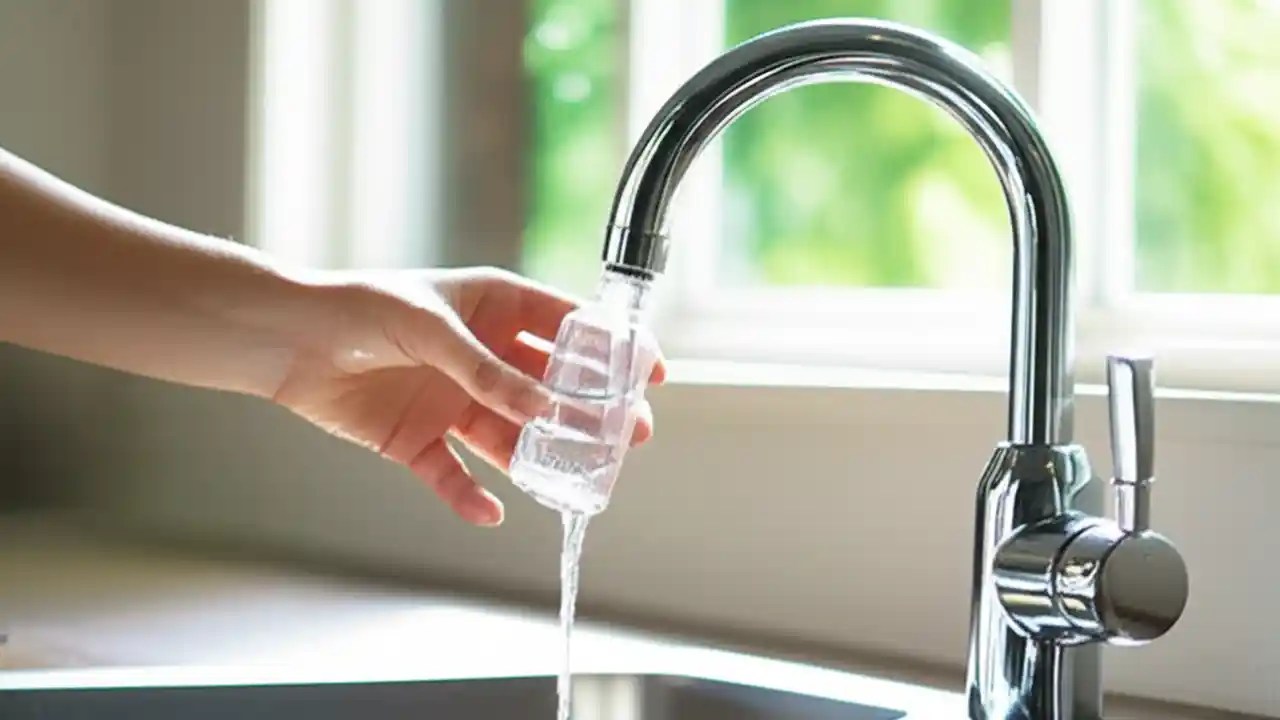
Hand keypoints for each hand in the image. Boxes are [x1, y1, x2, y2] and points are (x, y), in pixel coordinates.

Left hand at [271, 267, 664, 526]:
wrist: (286, 340)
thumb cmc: (359, 308)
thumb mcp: (433, 329)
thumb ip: (488, 370)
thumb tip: (545, 409)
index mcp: (492, 308)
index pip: (567, 326)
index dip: (612, 348)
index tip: (651, 370)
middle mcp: (479, 356)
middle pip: (550, 389)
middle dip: (592, 411)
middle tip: (630, 434)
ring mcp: (451, 399)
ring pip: (512, 435)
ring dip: (542, 456)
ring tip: (580, 477)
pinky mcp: (418, 439)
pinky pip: (455, 475)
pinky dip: (471, 496)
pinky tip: (492, 510)